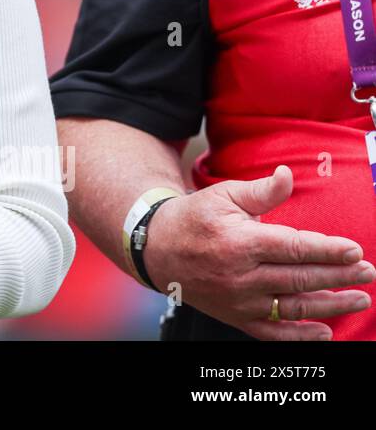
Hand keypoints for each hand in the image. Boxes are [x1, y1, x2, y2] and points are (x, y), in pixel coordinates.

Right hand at [144, 165, 374, 339]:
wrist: (156, 248)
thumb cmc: (194, 218)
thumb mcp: (223, 196)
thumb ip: (261, 191)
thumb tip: (288, 175)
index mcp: (239, 242)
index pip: (293, 248)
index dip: (327, 250)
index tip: (354, 250)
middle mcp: (240, 275)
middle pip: (300, 278)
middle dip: (338, 276)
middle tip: (367, 271)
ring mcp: (238, 300)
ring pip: (293, 307)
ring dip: (331, 305)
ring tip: (359, 298)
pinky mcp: (234, 316)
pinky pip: (272, 332)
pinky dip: (300, 336)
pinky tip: (325, 332)